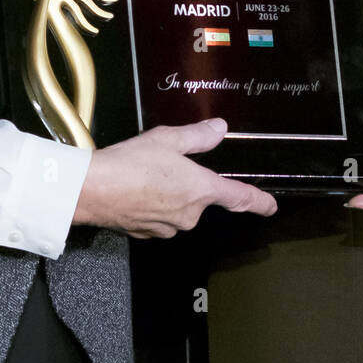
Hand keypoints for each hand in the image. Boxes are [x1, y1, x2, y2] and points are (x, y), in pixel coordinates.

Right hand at [73, 118, 277, 237]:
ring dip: (168, 193)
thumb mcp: (168, 139)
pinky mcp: (148, 234)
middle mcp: (189, 214)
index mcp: (200, 189)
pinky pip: (159, 217)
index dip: (258, 202)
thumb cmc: (130, 163)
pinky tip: (135, 190)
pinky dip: (151, 204)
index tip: (270, 206)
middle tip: (163, 164)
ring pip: (178, 208)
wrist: (92, 191)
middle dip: (187, 182)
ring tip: (144, 174)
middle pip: (200, 198)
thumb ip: (198, 136)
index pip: (239, 197)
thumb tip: (219, 129)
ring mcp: (168, 227)